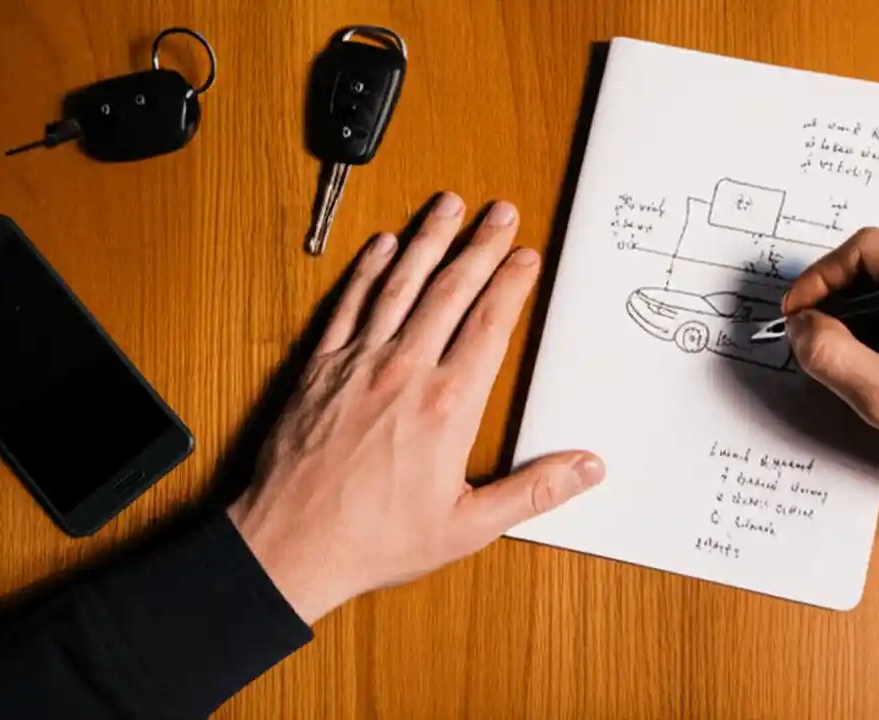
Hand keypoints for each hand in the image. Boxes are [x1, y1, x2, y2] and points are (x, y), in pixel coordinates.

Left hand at [228, 193, 604, 623]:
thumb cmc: (376, 540)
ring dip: (427, 241)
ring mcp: (359, 364)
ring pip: (400, 286)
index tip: (526, 256)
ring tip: (447, 206)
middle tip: (500, 212)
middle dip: (480, 246)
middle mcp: (406, 372)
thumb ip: (533, 492)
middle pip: (450, 291)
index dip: (511, 284)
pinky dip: (366, 272)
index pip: (490, 325)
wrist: (290, 545)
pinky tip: (382, 246)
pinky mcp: (321, 369)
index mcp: (448, 406)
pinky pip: (348, 306)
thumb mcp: (468, 527)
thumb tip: (588, 468)